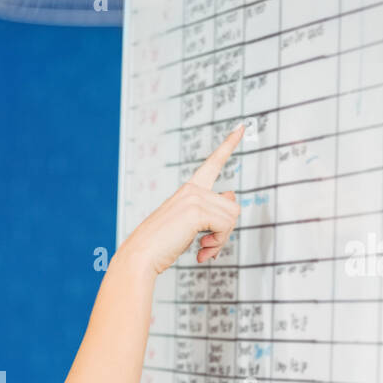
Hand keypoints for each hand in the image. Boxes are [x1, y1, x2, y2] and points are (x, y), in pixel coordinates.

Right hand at [119, 122, 244, 275]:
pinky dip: (218, 243)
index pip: (213, 164)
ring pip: (232, 217)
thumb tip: (232, 195)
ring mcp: (194, 197)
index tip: (242, 127)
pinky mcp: (197, 210)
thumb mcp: (189, 223)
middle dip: (225, 230)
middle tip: (208, 246)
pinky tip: (201, 252)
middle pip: (232, 205)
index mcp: (189, 190)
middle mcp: (193, 189)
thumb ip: (212, 208)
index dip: (229, 145)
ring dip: (221, 239)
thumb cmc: (160, 244)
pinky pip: (225, 226)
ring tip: (203, 249)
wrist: (140, 256)